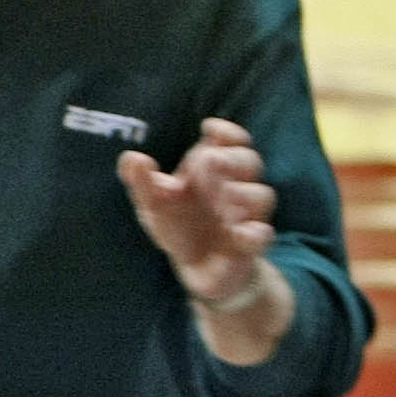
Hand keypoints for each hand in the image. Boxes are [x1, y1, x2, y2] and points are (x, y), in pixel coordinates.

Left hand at [118, 117, 280, 304]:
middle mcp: (236, 188)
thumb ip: (142, 182)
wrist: (194, 268)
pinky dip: (254, 233)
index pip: (235, 141)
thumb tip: (131, 158)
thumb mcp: (154, 204)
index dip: (228, 132)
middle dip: (231, 160)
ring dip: (242, 194)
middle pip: (251, 162)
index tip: (208, 128)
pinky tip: (236, 233)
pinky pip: (264, 235)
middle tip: (207, 164)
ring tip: (220, 202)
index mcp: (215, 170)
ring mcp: (247, 216)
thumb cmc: (177, 226)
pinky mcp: (250, 245)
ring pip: (262, 195)